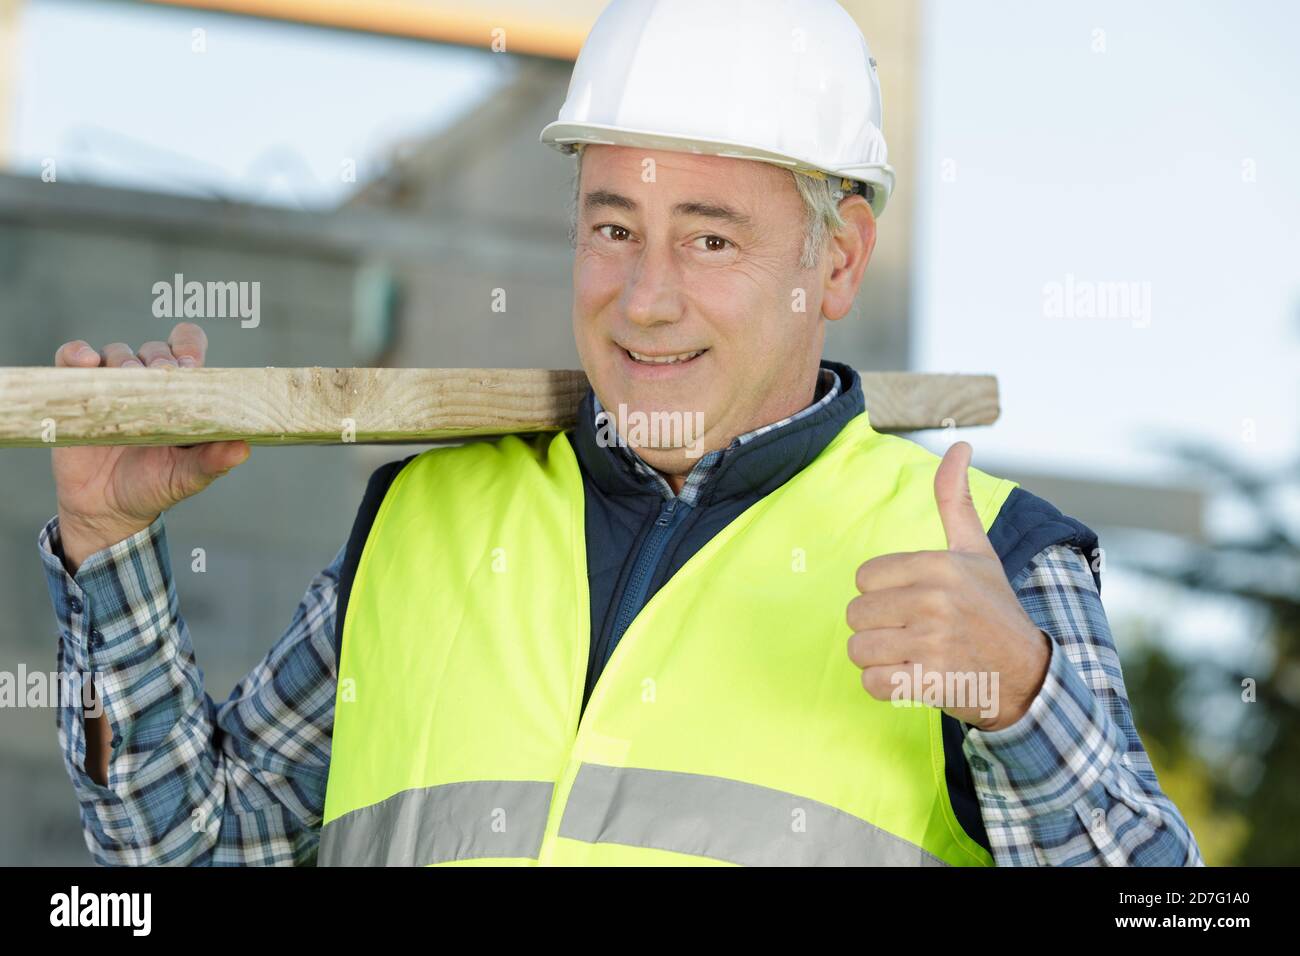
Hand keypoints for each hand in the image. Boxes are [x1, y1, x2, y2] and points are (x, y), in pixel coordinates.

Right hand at [51, 322, 249, 573]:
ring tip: (128, 378)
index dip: (190, 348)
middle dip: (160, 357)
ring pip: (117, 353)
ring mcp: (110, 387)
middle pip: (155, 350)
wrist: (104, 510)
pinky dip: (76, 353)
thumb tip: (243, 447)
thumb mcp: (186, 478)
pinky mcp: (76, 392)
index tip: (189, 365)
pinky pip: (71, 360)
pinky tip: (86, 361)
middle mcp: (147, 385)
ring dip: (124, 359)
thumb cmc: (153, 487)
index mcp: (180, 396)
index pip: (188, 352)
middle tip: (162, 373)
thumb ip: (213, 462)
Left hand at [845, 441, 1050, 730]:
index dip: (882, 594)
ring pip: (858, 649)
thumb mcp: (977, 550)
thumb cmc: (993, 610)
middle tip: (914, 634)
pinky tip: (913, 678)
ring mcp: (932, 642)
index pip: (863, 578)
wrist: (1028, 675)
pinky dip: (886, 686)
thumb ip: (955, 500)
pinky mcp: (929, 682)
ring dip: (879, 658)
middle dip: (879, 628)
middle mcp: (935, 600)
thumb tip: (960, 444)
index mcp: (939, 565)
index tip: (914, 603)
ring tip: (913, 655)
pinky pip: (871, 683)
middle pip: (856, 614)